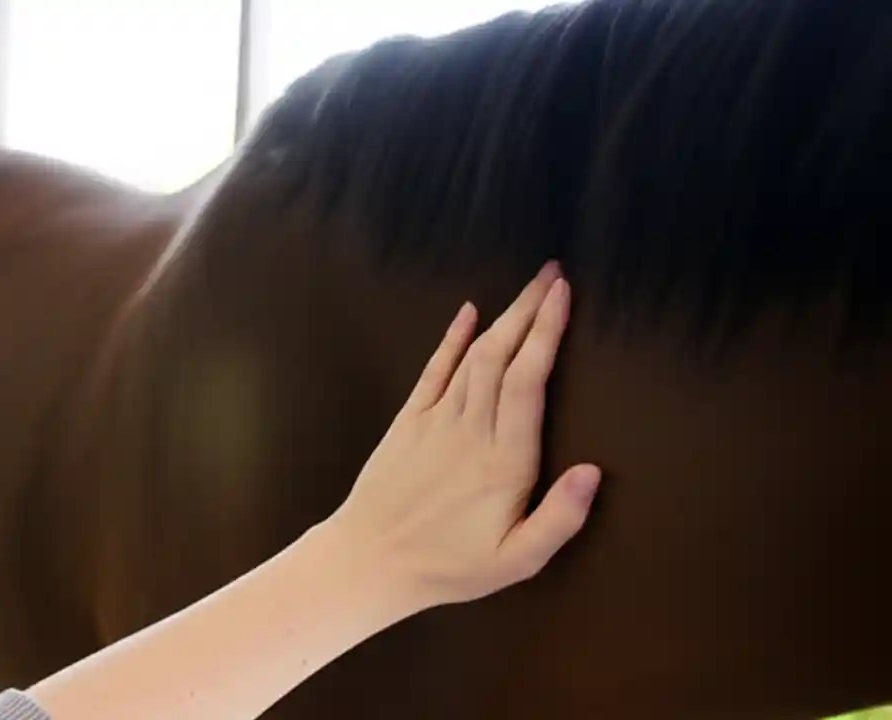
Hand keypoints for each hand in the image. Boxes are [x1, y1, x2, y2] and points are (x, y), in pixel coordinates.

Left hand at [326, 262, 599, 609]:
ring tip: (530, 289)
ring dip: (503, 318)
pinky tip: (469, 312)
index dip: (547, 333)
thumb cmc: (448, 566)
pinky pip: (433, 371)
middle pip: (503, 355)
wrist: (369, 561)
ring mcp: (435, 422)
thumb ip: (559, 518)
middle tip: (555, 274)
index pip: (530, 382)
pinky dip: (452, 338)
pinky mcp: (408, 422)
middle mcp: (470, 431)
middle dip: (530, 310)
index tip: (564, 297)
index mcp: (504, 462)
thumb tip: (593, 472)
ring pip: (473, 357)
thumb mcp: (516, 562)